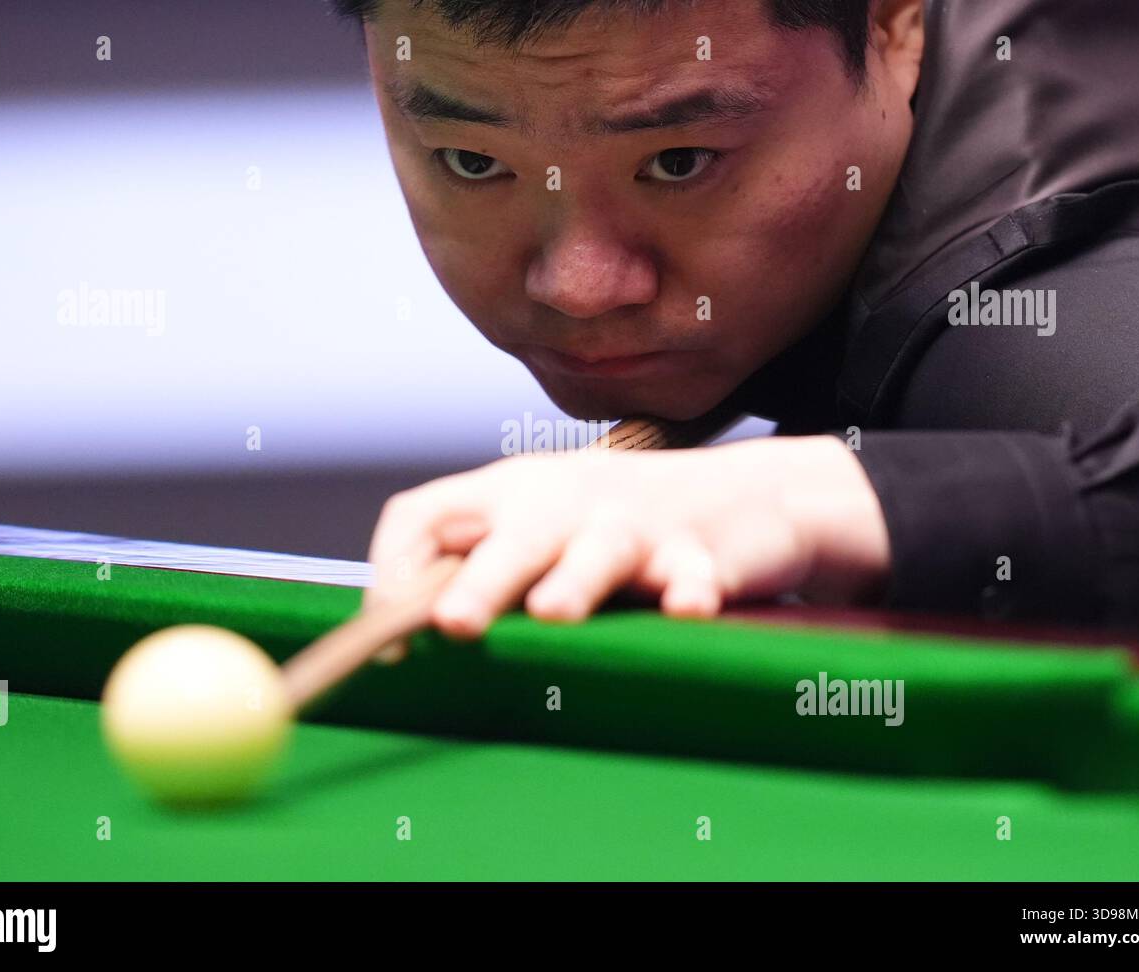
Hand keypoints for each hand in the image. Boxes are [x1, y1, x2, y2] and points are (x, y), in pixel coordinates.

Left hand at [365, 436, 890, 645]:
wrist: (750, 495)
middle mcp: (566, 501)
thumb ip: (477, 568)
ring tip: (554, 613)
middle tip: (454, 623)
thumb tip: (392, 637)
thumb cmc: (622, 524)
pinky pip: (694, 574)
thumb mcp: (540, 531)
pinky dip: (690, 591)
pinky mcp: (703, 552)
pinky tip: (688, 610)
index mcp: (510, 493)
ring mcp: (637, 524)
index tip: (389, 642)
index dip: (394, 573)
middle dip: (483, 581)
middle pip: (513, 537)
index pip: (425, 515)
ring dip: (576, 580)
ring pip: (600, 550)